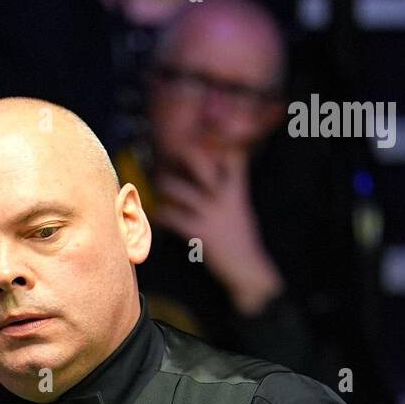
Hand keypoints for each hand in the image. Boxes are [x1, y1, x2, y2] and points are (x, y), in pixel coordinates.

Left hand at [153, 144, 283, 312]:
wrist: (247, 269)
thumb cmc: (242, 240)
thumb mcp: (241, 208)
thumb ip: (230, 188)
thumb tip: (212, 176)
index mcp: (237, 188)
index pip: (231, 152)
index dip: (214, 138)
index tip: (200, 135)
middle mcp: (223, 195)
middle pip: (199, 159)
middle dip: (180, 155)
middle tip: (168, 155)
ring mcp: (211, 213)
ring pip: (178, 189)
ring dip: (163, 186)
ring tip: (158, 186)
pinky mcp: (199, 232)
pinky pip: (172, 217)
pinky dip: (161, 215)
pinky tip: (157, 215)